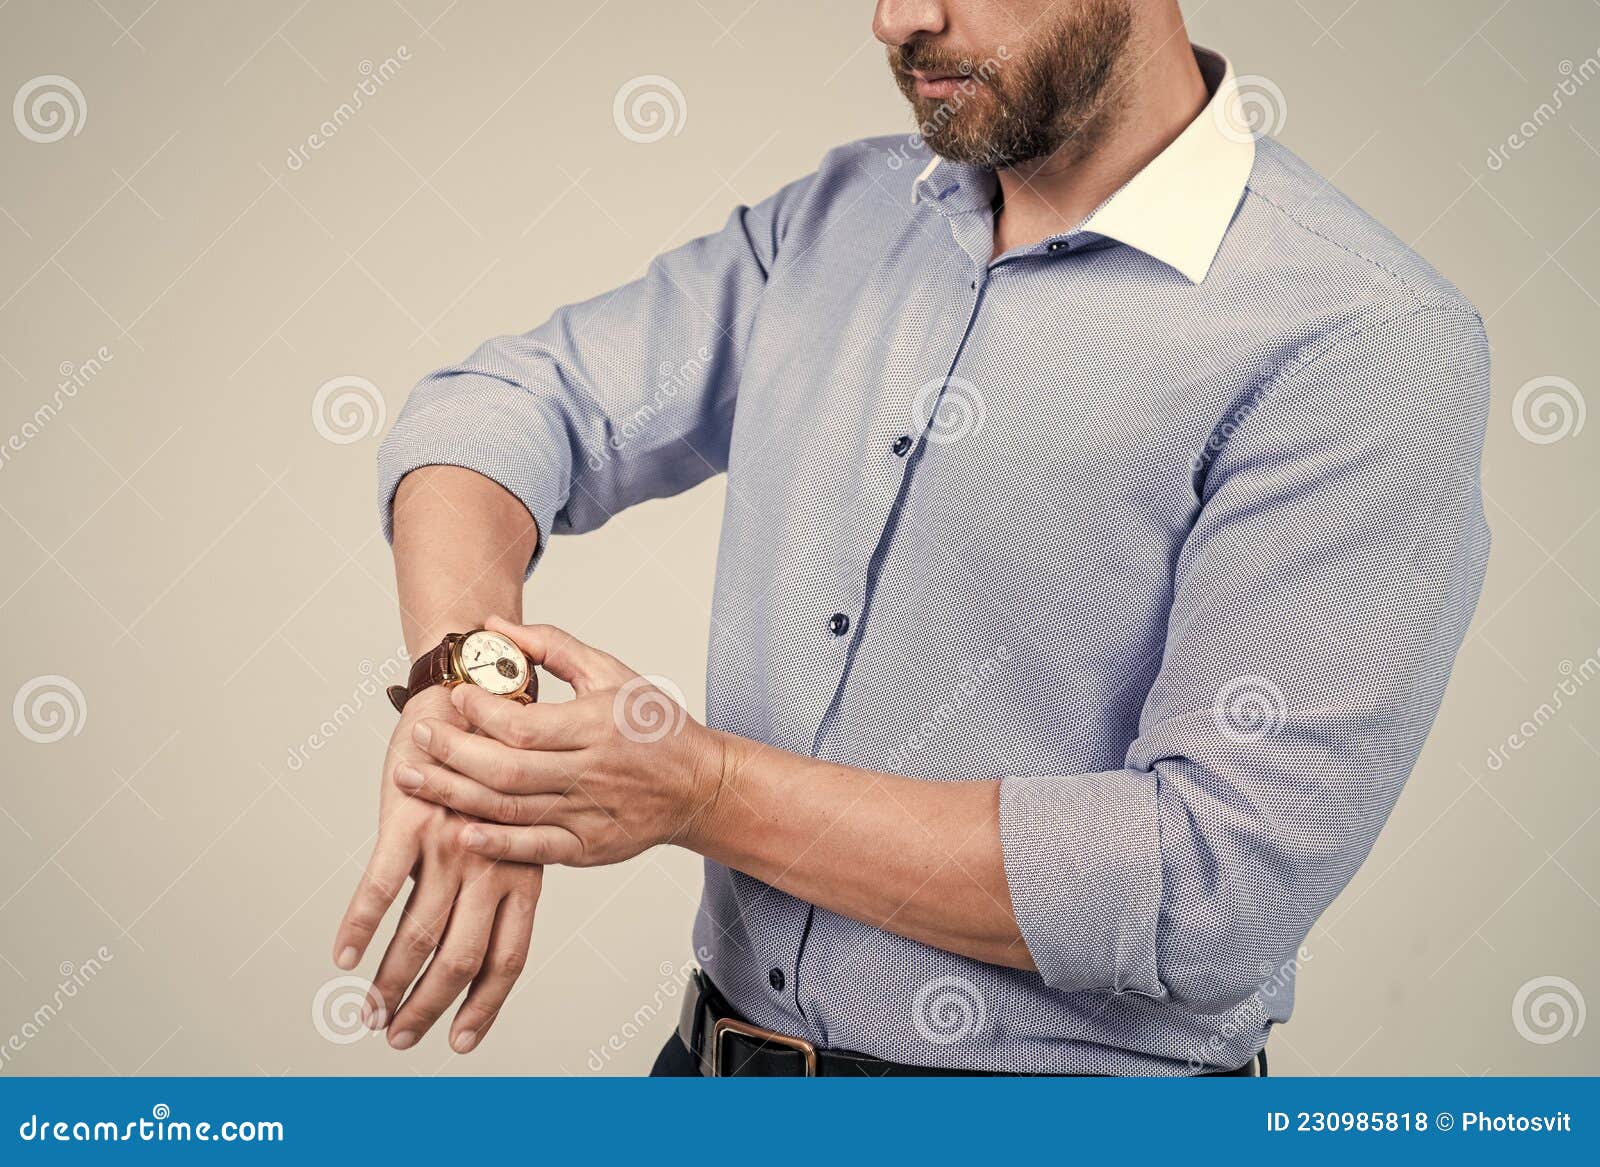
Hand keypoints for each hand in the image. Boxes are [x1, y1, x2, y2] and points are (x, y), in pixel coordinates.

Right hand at [332, 683, 541, 1052]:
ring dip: (389, 980)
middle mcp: (491, 864)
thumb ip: (505, 877)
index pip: (508, 956)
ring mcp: (451, 844)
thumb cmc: (498, 759)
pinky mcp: (412, 819)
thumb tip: (479, 933)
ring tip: (368, 1011)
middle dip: (428, 1006)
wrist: (477, 690)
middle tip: (400, 1037)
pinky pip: (381, 884)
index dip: (486, 1003)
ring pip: (418, 932)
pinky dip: (359, 924)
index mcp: (523, 870)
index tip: (464, 1040)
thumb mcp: (520, 824)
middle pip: (461, 957)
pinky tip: (342, 954)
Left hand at [394, 616, 726, 866]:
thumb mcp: (612, 672)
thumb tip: (495, 626)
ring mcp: (589, 815)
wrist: (699, 786)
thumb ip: (554, 645)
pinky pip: (534, 849)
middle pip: (507, 770)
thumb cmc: (654, 726)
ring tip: (413, 778)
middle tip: (419, 737)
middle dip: (453, 754)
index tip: (455, 695)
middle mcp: (592, 773)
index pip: (525, 724)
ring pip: (511, 810)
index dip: (480, 712)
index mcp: (598, 726)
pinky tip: (460, 831)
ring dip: (455, 795)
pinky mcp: (588, 848)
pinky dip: (496, 844)